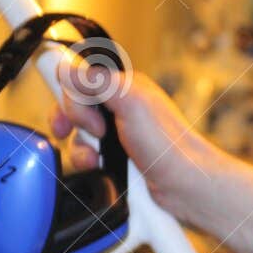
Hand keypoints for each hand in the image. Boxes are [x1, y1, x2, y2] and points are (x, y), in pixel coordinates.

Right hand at [51, 56, 252, 252]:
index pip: (81, 78)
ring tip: (96, 158)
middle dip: (73, 121)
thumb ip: (98, 82)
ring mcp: (117, 135)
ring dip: (80, 148)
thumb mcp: (132, 103)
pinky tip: (99, 169)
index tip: (73, 108)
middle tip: (93, 132)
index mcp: (124, 88)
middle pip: (73, 107)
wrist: (185, 186)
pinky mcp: (115, 159)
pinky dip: (87, 164)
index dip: (70, 93)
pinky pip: (87, 157)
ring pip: (77, 135)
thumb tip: (67, 67)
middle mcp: (119, 108)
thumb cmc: (169, 145)